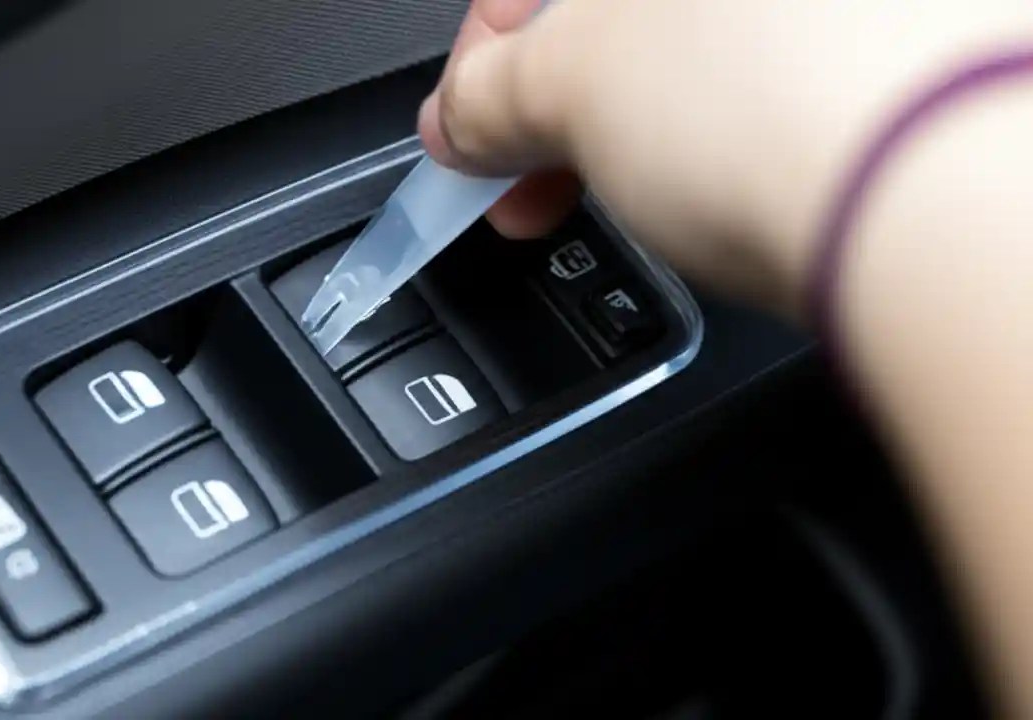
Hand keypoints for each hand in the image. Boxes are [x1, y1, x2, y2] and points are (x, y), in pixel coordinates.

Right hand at [418, 0, 1032, 316]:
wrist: (957, 194)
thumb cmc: (785, 99)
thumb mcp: (571, 88)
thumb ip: (493, 95)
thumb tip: (464, 119)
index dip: (481, 63)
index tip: (468, 141)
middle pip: (623, 16)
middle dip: (558, 104)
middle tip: (531, 183)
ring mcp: (840, 13)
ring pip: (701, 51)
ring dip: (638, 127)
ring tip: (624, 203)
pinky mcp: (896, 61)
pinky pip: (776, 84)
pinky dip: (727, 136)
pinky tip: (721, 190)